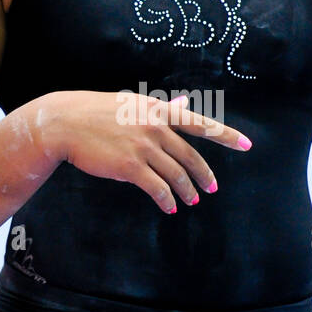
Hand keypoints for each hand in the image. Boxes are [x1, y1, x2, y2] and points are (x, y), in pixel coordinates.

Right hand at [39, 89, 251, 213]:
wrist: (64, 123)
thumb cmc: (95, 112)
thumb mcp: (132, 104)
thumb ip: (161, 108)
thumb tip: (184, 104)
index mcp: (158, 110)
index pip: (200, 123)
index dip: (226, 136)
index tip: (247, 145)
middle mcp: (155, 127)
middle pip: (190, 156)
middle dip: (204, 175)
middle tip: (211, 188)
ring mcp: (143, 147)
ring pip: (176, 174)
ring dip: (186, 191)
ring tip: (191, 200)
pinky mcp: (130, 166)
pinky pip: (157, 188)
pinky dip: (166, 200)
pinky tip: (169, 207)